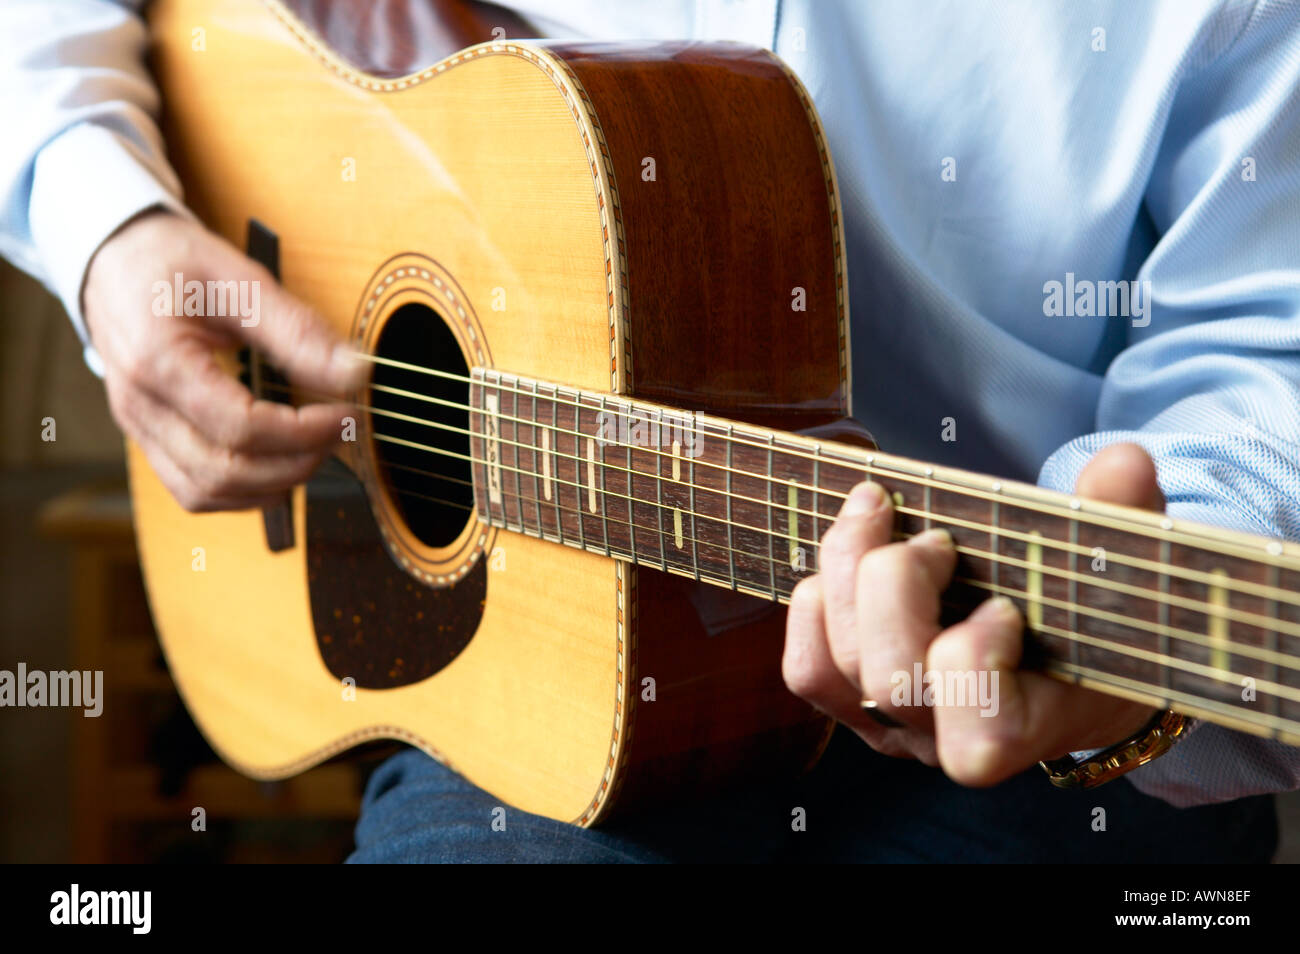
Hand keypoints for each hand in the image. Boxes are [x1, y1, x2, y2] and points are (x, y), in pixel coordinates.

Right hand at [83, 209, 364, 510]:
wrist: (116, 261)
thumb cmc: (172, 263)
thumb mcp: (238, 279)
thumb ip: (296, 329)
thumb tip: (354, 372)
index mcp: (157, 361)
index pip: (240, 427)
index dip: (304, 432)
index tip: (347, 414)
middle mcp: (139, 405)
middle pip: (223, 470)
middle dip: (294, 463)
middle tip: (339, 434)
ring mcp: (138, 427)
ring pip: (204, 493)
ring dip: (269, 485)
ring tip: (314, 450)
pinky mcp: (147, 437)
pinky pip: (192, 488)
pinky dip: (241, 489)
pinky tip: (278, 463)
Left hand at [782, 442, 1160, 784]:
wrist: (1063, 658)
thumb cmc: (1097, 616)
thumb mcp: (1123, 570)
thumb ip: (1121, 517)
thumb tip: (1124, 462)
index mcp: (1029, 726)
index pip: (978, 737)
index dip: (973, 662)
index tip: (1004, 604)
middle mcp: (947, 738)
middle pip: (888, 679)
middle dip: (897, 586)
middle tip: (937, 539)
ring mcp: (892, 727)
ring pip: (833, 665)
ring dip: (843, 572)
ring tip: (878, 510)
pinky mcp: (851, 703)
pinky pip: (806, 667)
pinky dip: (813, 600)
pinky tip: (850, 549)